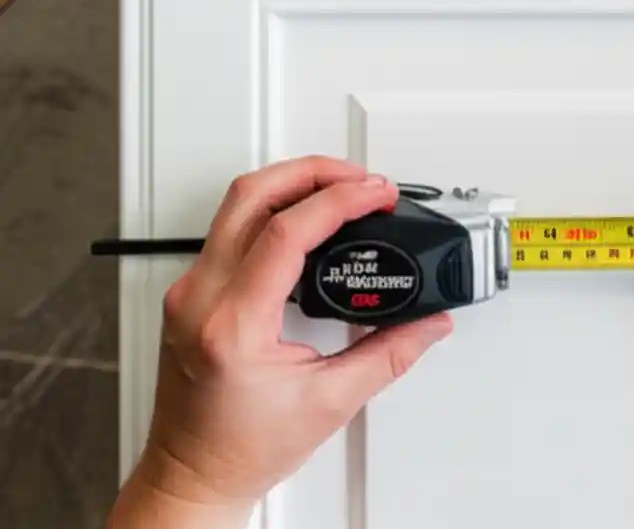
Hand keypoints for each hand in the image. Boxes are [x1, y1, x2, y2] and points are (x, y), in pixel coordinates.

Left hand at [109, 156, 452, 527]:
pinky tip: (306, 221)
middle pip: (250, 195)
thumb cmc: (241, 451)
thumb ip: (390, 354)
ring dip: (291, 185)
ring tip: (340, 190)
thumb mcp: (330, 402)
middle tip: (359, 178)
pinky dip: (273, 211)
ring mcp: (189, 292)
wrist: (193, 475)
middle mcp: (200, 298)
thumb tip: (429, 323)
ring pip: (235, 204)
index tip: (375, 194)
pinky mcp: (191, 294)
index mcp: (232, 325)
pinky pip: (229, 229)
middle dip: (312, 171)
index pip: (284, 233)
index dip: (339, 201)